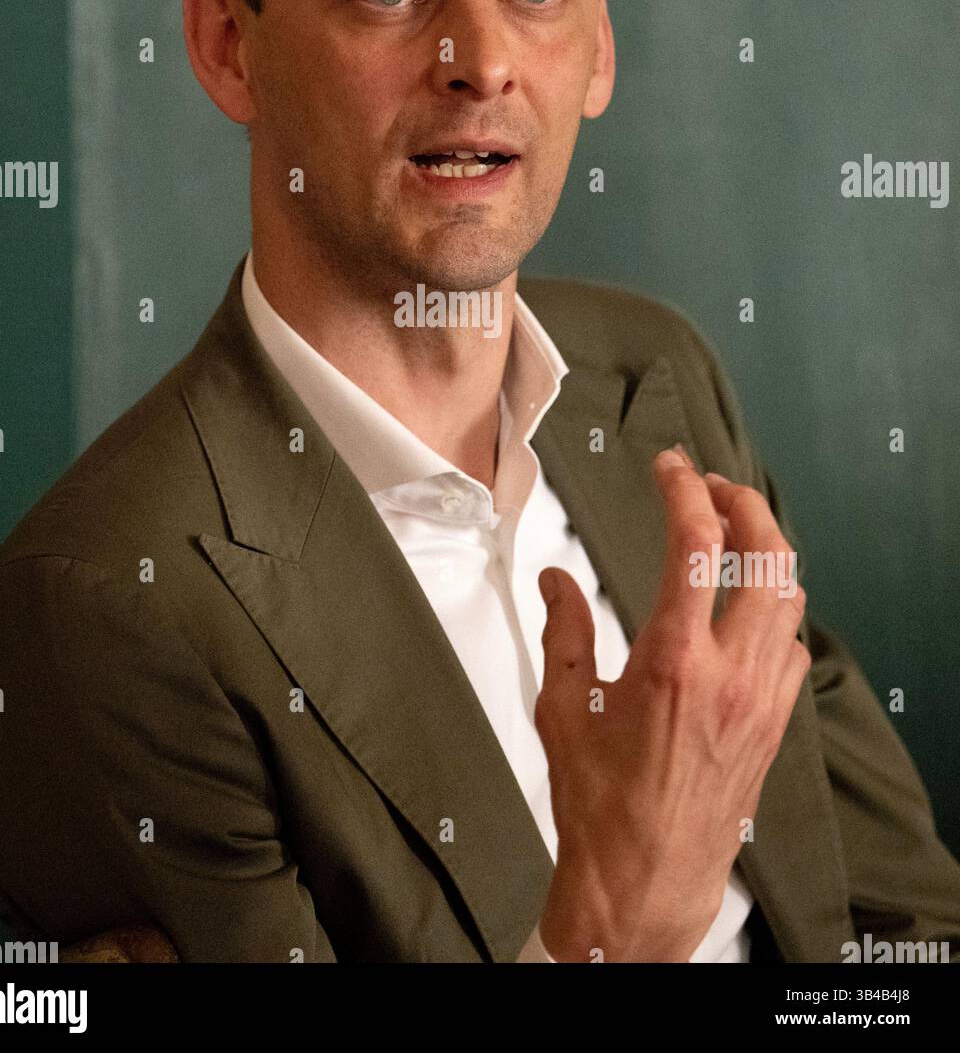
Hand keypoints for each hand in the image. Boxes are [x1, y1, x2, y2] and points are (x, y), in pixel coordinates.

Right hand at [534, 447, 809, 961]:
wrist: (645, 880)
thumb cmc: (602, 806)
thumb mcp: (563, 710)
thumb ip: (564, 631)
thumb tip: (556, 580)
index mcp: (673, 660)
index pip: (697, 545)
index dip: (686, 489)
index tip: (670, 468)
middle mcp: (730, 673)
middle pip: (768, 557)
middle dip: (745, 504)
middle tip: (714, 486)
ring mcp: (761, 699)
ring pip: (789, 598)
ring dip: (766, 552)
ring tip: (734, 534)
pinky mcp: (772, 724)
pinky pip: (792, 648)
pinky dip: (775, 612)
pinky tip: (747, 613)